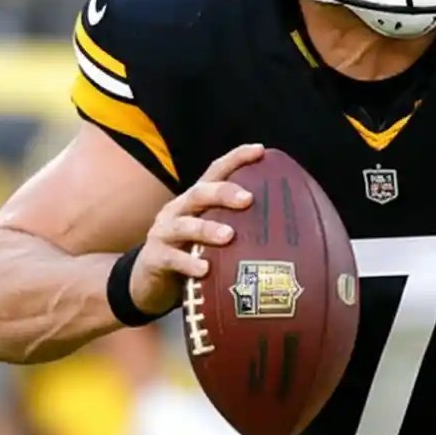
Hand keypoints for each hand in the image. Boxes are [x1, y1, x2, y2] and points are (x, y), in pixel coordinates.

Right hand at [129, 143, 264, 314]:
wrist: (147, 283)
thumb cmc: (192, 255)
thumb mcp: (212, 237)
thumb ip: (239, 228)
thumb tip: (288, 231)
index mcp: (196, 201)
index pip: (216, 172)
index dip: (236, 159)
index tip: (260, 150)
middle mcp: (179, 210)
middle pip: (200, 193)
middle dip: (224, 192)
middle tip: (249, 199)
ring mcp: (164, 232)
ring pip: (184, 224)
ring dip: (207, 228)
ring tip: (229, 236)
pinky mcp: (155, 257)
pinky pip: (172, 259)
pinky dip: (189, 264)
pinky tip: (205, 270)